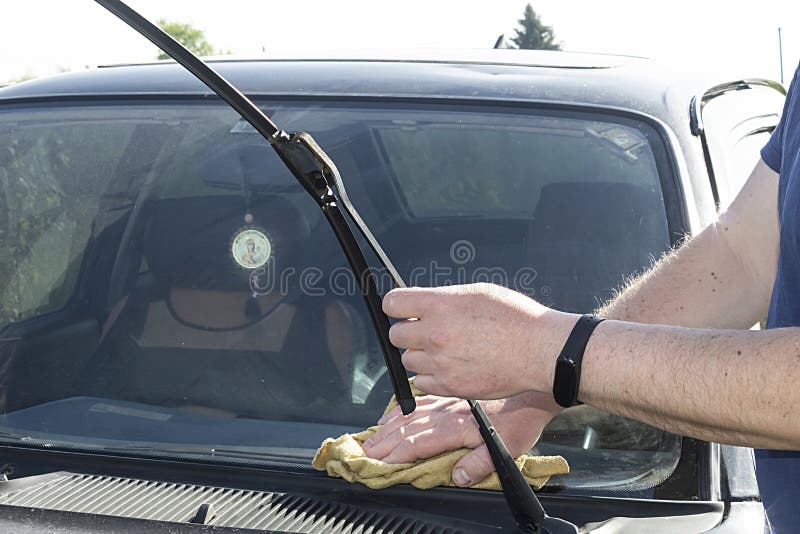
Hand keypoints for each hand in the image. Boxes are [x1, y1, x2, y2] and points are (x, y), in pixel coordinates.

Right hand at [362, 392, 561, 486]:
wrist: (530, 392)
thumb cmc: (521, 421)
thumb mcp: (506, 447)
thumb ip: (479, 463)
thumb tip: (456, 477)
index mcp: (455, 427)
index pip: (416, 444)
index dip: (394, 456)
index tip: (376, 465)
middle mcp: (445, 413)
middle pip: (405, 429)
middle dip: (382, 443)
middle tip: (363, 453)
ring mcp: (446, 403)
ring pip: (408, 415)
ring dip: (387, 428)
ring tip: (370, 437)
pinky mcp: (450, 397)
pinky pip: (418, 402)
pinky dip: (400, 410)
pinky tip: (390, 415)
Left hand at [383, 283, 577, 398]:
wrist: (540, 350)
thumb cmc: (515, 318)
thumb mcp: (476, 292)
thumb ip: (443, 299)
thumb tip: (420, 305)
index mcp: (440, 305)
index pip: (392, 303)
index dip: (397, 306)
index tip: (404, 309)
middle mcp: (435, 334)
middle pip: (396, 335)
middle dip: (409, 332)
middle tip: (429, 331)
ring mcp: (441, 363)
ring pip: (407, 360)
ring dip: (420, 355)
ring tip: (446, 350)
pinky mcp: (450, 386)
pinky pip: (421, 382)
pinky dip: (430, 376)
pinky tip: (449, 367)